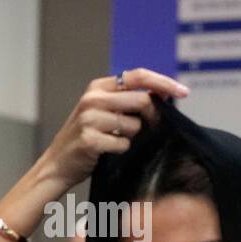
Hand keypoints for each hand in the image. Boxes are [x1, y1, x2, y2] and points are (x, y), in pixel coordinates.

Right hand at [38, 68, 188, 189]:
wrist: (56, 165)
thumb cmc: (85, 138)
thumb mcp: (102, 110)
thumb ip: (128, 99)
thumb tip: (167, 95)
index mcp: (97, 87)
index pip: (139, 76)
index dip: (164, 82)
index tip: (184, 92)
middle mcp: (92, 99)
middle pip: (142, 100)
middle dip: (151, 116)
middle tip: (145, 128)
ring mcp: (89, 119)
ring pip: (135, 125)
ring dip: (132, 136)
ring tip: (113, 140)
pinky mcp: (89, 140)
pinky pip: (123, 144)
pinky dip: (120, 150)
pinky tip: (105, 151)